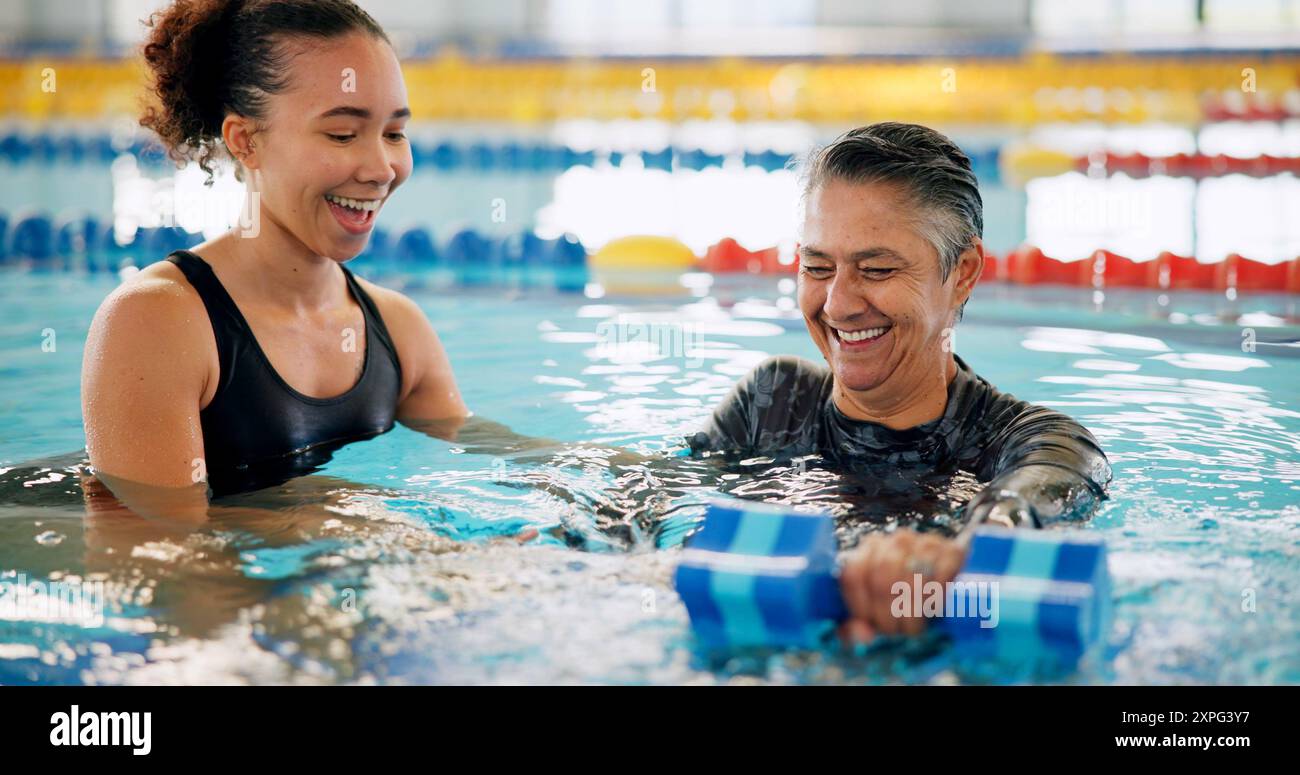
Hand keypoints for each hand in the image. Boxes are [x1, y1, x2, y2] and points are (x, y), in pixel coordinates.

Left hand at [837, 529, 966, 645]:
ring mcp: (925, 542)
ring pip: (911, 581)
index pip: (855, 573)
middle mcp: (896, 541)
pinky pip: (941, 574)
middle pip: (882, 580)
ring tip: (914, 627)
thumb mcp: (876, 616)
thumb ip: (857, 629)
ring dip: (912, 612)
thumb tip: (862, 635)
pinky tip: (934, 609)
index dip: (861, 607)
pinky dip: (936, 598)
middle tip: (896, 632)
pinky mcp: (952, 550)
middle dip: (888, 615)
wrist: (948, 587)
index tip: (872, 627)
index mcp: (870, 548)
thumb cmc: (904, 604)